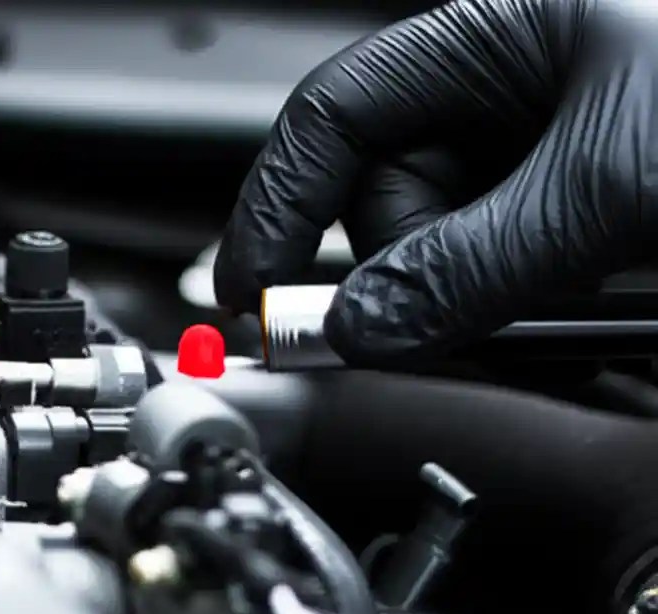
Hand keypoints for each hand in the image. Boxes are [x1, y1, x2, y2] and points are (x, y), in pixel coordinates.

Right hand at [213, 0, 657, 365]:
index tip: (252, 292)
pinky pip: (498, 283)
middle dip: (406, 273)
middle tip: (446, 327)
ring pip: (437, 256)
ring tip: (569, 315)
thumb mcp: (606, 186)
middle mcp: (499, 98)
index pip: (331, 116)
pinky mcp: (569, 220)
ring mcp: (533, 162)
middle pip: (381, 203)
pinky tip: (579, 322)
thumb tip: (358, 325)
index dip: (277, 204)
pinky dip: (519, 319)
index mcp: (487, 42)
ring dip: (477, 306)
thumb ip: (471, 266)